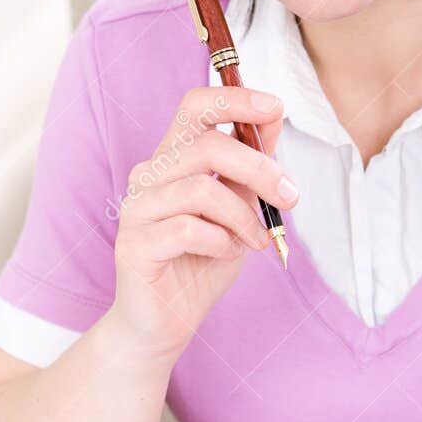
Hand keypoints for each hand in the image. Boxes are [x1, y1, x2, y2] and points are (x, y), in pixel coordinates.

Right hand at [113, 86, 296, 360]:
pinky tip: (226, 254)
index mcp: (173, 159)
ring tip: (255, 241)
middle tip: (289, 197)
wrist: (167, 322)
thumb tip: (273, 118)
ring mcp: (137, 208)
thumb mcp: (240, 209)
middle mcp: (149, 176)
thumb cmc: (203, 262)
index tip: (276, 108)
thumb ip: (251, 168)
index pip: (195, 106)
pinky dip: (220, 242)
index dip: (235, 98)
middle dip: (259, 168)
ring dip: (243, 217)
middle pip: (207, 145)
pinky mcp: (133, 244)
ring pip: (201, 189)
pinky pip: (188, 228)